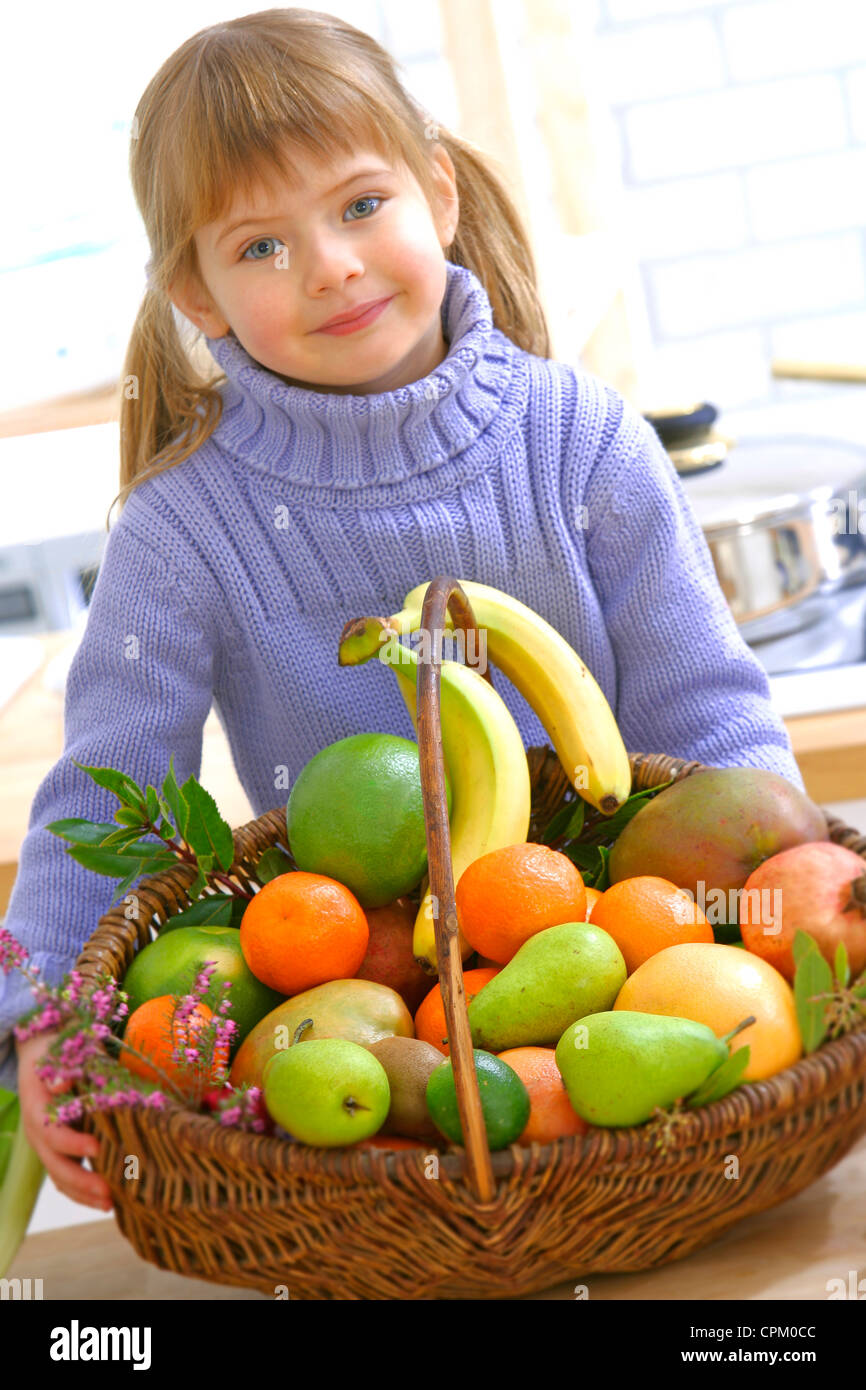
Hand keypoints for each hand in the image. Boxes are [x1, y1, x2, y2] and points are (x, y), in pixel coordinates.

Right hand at [14, 1030, 112, 1211]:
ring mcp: (46, 1146)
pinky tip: (107, 1201)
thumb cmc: (55, 1050)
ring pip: (60, 1178)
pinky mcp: (57, 1151)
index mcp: (37, 1109)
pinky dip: (83, 1192)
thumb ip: (60, 1068)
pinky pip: (66, 1178)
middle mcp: (38, 1133)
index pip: (53, 1133)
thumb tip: (60, 1087)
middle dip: (82, 1182)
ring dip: (84, 1195)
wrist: (40, 1054)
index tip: (97, 1148)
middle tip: (109, 1192)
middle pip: (55, 1165)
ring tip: (111, 1205)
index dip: (72, 1144)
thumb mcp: (56, 1051)